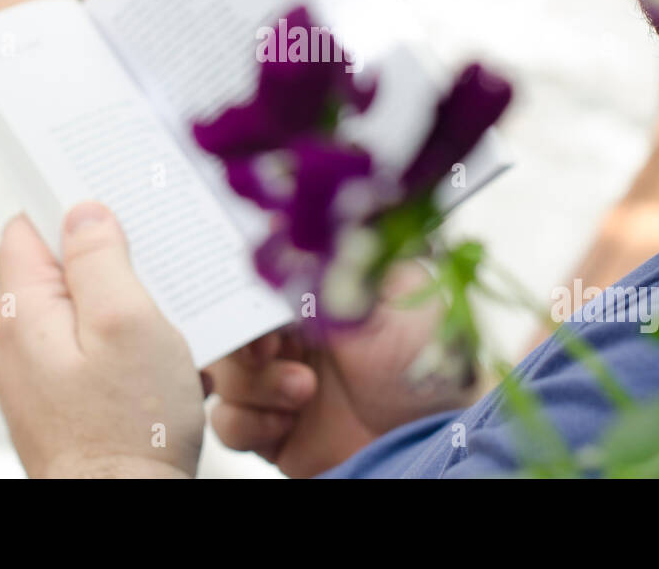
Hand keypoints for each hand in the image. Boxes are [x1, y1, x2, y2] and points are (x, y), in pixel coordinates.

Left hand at [0, 202, 203, 477]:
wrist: (124, 517)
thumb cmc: (129, 429)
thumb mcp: (127, 322)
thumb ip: (101, 259)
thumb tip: (82, 211)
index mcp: (24, 315)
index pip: (26, 229)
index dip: (65, 205)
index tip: (108, 192)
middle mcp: (20, 348)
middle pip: (59, 273)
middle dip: (110, 260)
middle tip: (158, 257)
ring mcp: (41, 383)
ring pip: (83, 317)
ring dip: (128, 309)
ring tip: (173, 317)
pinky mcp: (67, 411)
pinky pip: (95, 359)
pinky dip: (129, 351)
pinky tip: (168, 363)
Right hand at [206, 263, 481, 477]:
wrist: (437, 439)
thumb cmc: (432, 361)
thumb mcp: (391, 297)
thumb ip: (332, 265)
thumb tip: (281, 219)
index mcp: (313, 293)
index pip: (257, 278)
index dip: (243, 288)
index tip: (255, 302)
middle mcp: (291, 334)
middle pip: (228, 324)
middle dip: (239, 338)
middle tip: (269, 349)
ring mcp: (276, 380)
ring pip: (221, 372)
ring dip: (252, 383)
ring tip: (302, 391)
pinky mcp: (271, 426)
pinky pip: (225, 420)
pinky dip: (247, 421)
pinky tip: (286, 422)